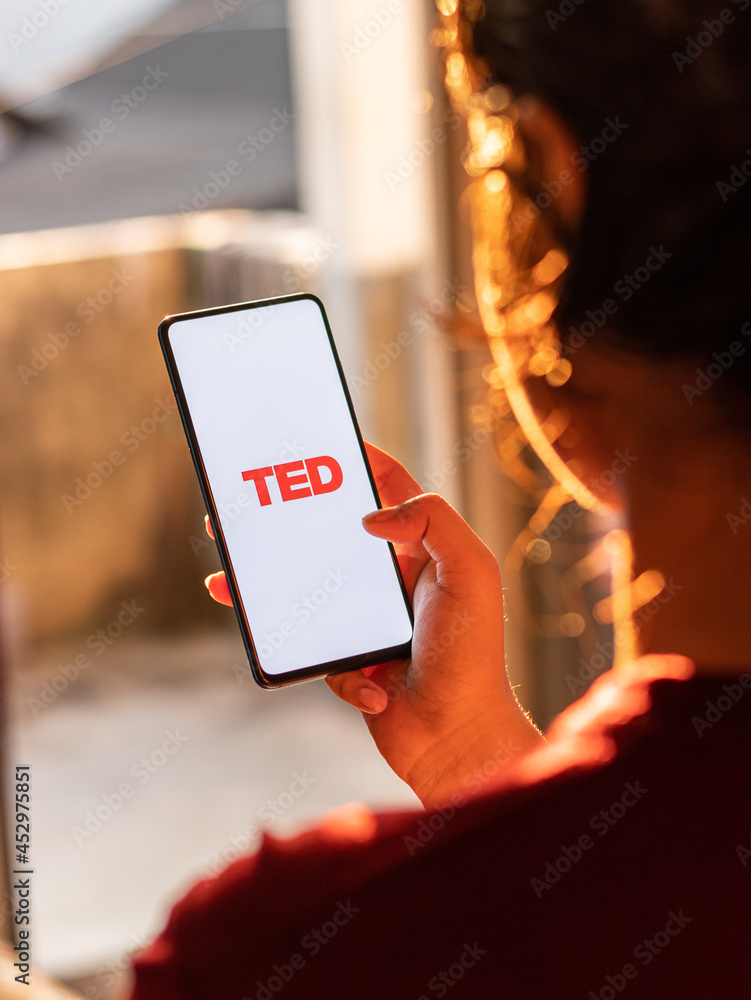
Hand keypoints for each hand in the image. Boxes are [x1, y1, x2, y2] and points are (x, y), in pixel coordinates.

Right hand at [204, 444, 541, 806]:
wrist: (456, 738)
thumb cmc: (472, 655)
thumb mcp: (471, 573)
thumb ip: (434, 523)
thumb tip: (373, 517)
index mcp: (423, 552)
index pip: (392, 491)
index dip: (362, 463)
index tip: (324, 443)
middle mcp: (394, 582)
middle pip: (333, 538)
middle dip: (290, 522)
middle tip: (245, 508)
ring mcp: (369, 621)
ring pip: (308, 592)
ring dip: (268, 587)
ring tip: (223, 580)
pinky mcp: (350, 660)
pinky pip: (319, 652)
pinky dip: (339, 672)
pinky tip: (371, 686)